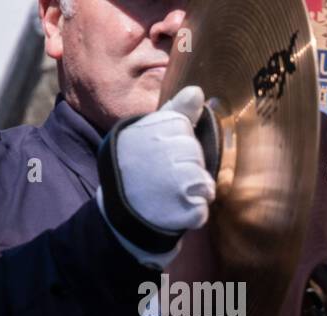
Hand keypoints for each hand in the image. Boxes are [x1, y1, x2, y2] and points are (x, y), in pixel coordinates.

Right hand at [97, 86, 215, 260]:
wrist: (123, 210)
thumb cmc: (139, 168)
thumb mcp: (148, 133)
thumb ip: (175, 112)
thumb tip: (196, 92)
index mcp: (144, 133)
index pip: (181, 126)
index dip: (176, 140)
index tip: (159, 150)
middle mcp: (156, 156)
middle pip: (194, 152)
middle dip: (187, 164)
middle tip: (165, 174)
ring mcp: (170, 185)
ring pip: (203, 180)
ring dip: (194, 189)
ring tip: (171, 191)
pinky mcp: (183, 212)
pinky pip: (203, 207)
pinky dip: (194, 211)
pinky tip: (175, 208)